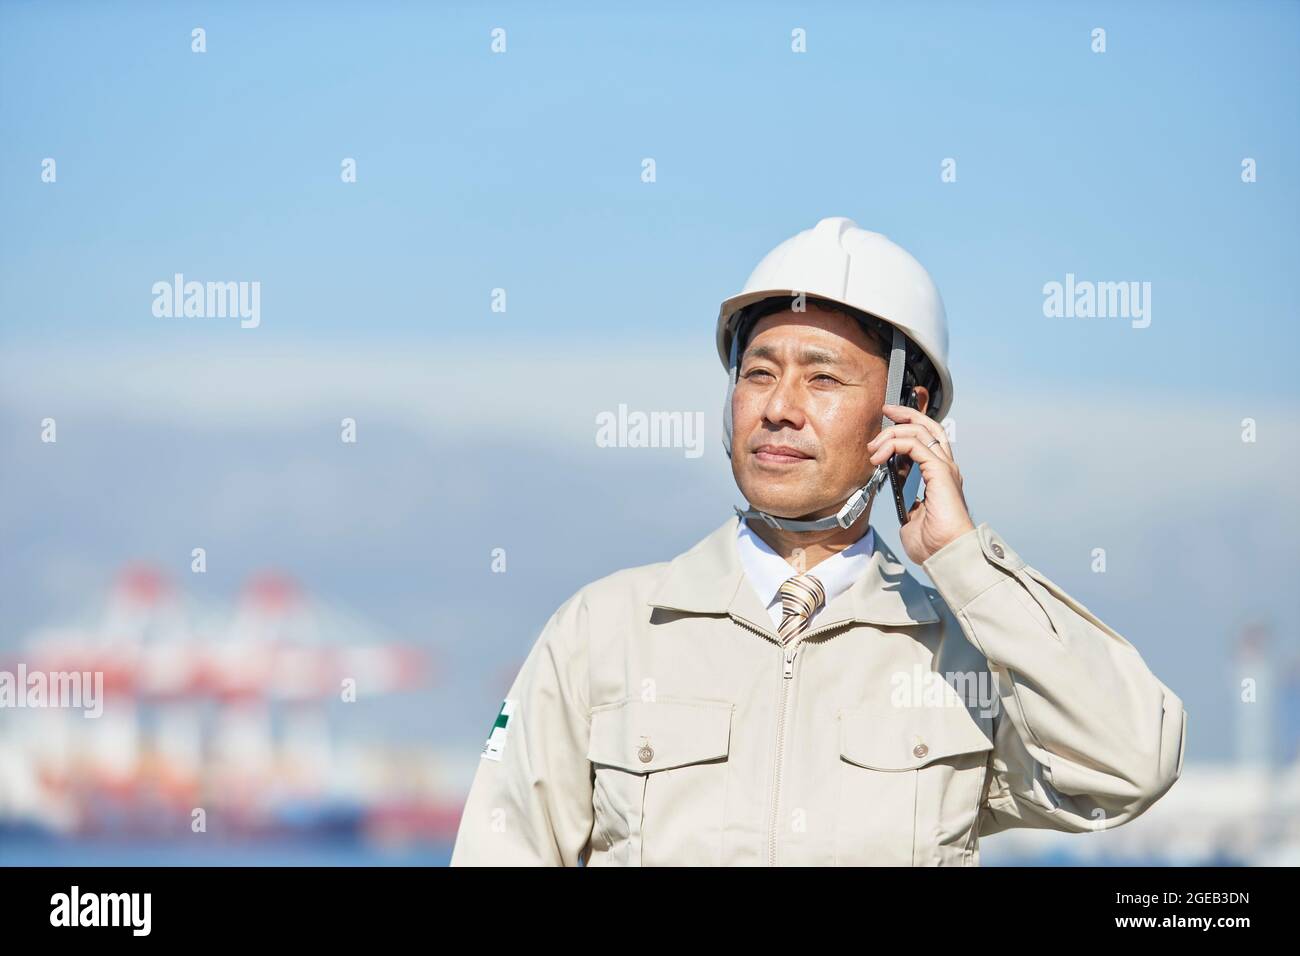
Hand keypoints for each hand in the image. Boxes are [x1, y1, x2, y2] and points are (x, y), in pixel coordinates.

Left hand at [867, 403, 975, 563]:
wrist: (945, 554)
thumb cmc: (932, 544)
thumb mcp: (911, 517)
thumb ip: (907, 503)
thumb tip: (900, 500)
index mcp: (939, 477)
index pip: (926, 440)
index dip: (906, 428)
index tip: (885, 426)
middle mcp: (945, 468)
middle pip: (928, 426)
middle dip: (905, 414)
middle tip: (885, 411)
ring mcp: (944, 468)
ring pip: (919, 431)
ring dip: (891, 434)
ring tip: (873, 449)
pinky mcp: (940, 471)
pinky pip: (915, 444)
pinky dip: (895, 444)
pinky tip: (880, 457)